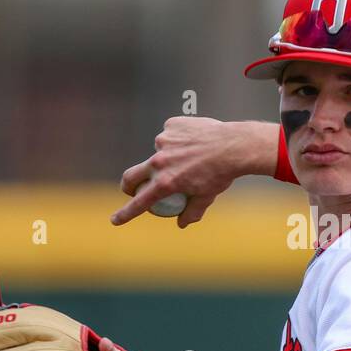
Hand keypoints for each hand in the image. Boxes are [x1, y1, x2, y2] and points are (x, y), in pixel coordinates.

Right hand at [109, 117, 271, 228]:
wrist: (235, 145)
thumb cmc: (222, 174)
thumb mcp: (207, 197)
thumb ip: (192, 211)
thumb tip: (181, 224)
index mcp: (166, 183)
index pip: (139, 202)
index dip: (125, 213)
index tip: (115, 220)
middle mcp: (160, 162)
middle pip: (132, 175)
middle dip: (129, 185)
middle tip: (136, 188)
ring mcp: (164, 142)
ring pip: (159, 153)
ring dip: (167, 157)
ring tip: (191, 156)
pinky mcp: (171, 126)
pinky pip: (170, 135)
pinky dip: (178, 139)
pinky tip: (195, 141)